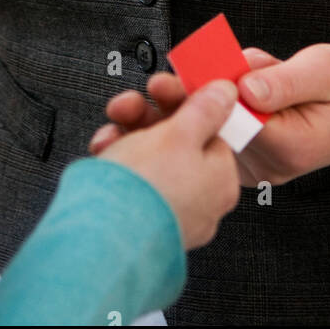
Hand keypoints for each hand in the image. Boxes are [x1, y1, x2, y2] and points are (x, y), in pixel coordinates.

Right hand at [92, 81, 241, 249]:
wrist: (102, 237)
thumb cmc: (146, 188)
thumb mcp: (178, 132)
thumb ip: (204, 108)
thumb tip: (226, 92)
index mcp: (221, 178)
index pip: (209, 130)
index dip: (181, 105)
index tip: (160, 92)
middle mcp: (202, 201)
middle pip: (177, 143)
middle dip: (145, 120)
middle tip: (125, 108)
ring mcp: (173, 214)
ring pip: (151, 161)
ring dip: (126, 139)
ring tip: (110, 135)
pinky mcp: (145, 222)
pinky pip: (135, 184)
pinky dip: (119, 165)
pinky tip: (105, 155)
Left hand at [234, 43, 329, 185]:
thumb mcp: (326, 70)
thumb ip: (285, 81)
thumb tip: (243, 89)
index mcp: (290, 148)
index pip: (234, 117)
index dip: (227, 84)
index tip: (243, 63)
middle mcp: (270, 167)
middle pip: (223, 117)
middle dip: (232, 82)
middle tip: (269, 68)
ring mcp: (257, 168)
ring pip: (222, 117)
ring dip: (235, 89)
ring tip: (273, 82)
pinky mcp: (247, 161)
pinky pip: (225, 124)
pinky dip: (237, 101)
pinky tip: (264, 96)